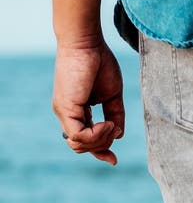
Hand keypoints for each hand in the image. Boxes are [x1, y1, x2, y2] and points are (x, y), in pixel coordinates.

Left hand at [52, 40, 124, 165]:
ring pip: (79, 145)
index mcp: (77, 111)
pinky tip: (107, 123)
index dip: (99, 152)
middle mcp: (67, 114)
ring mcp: (64, 112)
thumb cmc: (99, 61)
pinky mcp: (65, 109)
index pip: (84, 140)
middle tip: (115, 128)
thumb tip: (117, 134)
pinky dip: (97, 134)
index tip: (113, 160)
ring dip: (101, 140)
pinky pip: (79, 136)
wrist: (87, 42)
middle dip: (103, 145)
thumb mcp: (112, 95)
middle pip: (82, 147)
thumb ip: (115, 115)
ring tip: (112, 124)